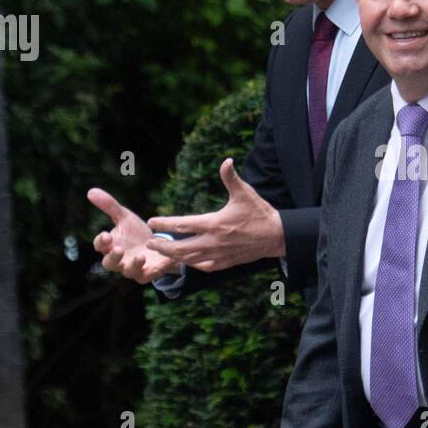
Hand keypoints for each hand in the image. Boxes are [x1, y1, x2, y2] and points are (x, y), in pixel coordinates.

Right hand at [87, 188, 179, 283]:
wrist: (159, 244)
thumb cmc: (136, 233)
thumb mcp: (124, 217)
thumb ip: (109, 206)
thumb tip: (91, 191)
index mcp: (110, 246)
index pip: (100, 246)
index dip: (101, 241)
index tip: (106, 235)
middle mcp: (119, 260)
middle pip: (109, 264)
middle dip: (113, 257)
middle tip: (118, 249)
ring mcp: (132, 269)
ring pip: (128, 272)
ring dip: (133, 264)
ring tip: (140, 256)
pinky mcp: (147, 274)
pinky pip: (146, 276)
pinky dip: (150, 270)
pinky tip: (156, 261)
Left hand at [145, 158, 284, 272]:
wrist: (276, 236)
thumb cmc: (259, 213)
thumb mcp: (245, 193)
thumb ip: (231, 178)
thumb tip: (226, 161)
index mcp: (214, 223)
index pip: (181, 225)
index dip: (163, 223)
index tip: (151, 221)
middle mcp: (213, 242)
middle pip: (179, 247)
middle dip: (162, 245)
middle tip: (150, 242)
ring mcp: (218, 255)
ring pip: (189, 259)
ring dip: (173, 256)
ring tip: (163, 252)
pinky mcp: (225, 263)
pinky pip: (203, 266)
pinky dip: (192, 264)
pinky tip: (186, 261)